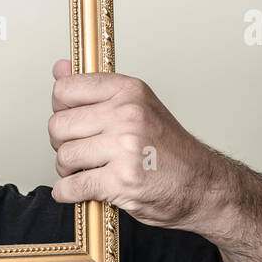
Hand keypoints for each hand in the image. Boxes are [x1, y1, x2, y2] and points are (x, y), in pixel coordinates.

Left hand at [46, 60, 224, 230]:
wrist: (202, 185)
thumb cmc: (168, 149)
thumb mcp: (136, 106)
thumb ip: (94, 89)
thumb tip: (59, 68)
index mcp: (129, 91)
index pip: (65, 89)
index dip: (60, 110)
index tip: (71, 120)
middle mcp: (127, 115)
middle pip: (58, 126)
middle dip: (62, 144)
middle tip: (80, 152)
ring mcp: (125, 148)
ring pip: (64, 157)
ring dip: (67, 170)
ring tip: (87, 170)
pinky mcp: (121, 181)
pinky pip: (72, 186)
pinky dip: (67, 193)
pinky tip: (78, 190)